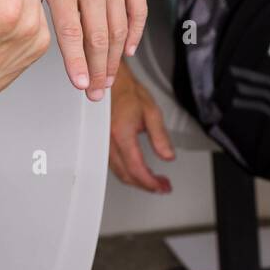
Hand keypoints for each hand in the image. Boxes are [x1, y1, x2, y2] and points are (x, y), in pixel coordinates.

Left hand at [31, 0, 147, 102]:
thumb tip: (27, 25)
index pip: (72, 33)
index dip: (77, 63)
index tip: (80, 85)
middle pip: (99, 37)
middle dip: (98, 71)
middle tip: (96, 93)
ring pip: (120, 28)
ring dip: (115, 59)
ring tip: (109, 80)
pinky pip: (137, 9)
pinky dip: (135, 33)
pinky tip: (129, 50)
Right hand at [109, 66, 173, 193]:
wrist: (109, 82)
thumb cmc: (127, 92)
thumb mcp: (151, 112)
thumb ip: (160, 137)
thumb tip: (168, 156)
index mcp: (121, 134)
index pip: (136, 168)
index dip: (151, 182)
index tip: (163, 186)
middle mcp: (108, 141)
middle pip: (126, 175)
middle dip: (146, 185)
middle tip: (162, 186)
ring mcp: (102, 144)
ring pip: (119, 173)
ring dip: (137, 181)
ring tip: (154, 181)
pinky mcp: (101, 144)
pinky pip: (113, 165)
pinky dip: (127, 172)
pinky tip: (138, 171)